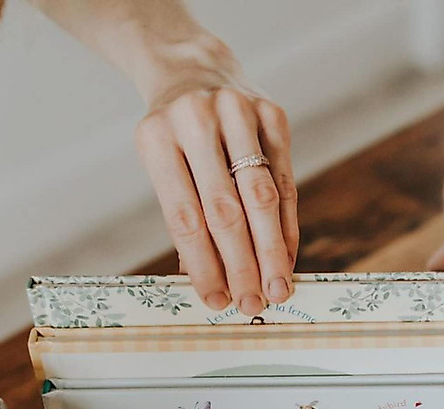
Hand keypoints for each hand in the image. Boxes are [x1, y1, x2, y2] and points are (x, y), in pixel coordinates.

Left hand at [136, 82, 298, 316]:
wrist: (192, 68)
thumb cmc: (175, 134)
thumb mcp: (163, 166)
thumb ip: (186, 219)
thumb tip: (211, 282)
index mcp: (156, 137)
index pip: (184, 217)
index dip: (203, 265)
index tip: (217, 301)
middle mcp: (196, 120)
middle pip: (225, 210)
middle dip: (242, 265)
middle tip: (253, 304)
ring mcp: (237, 112)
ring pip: (261, 197)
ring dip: (271, 251)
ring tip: (277, 289)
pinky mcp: (272, 114)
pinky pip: (286, 181)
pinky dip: (287, 225)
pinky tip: (287, 257)